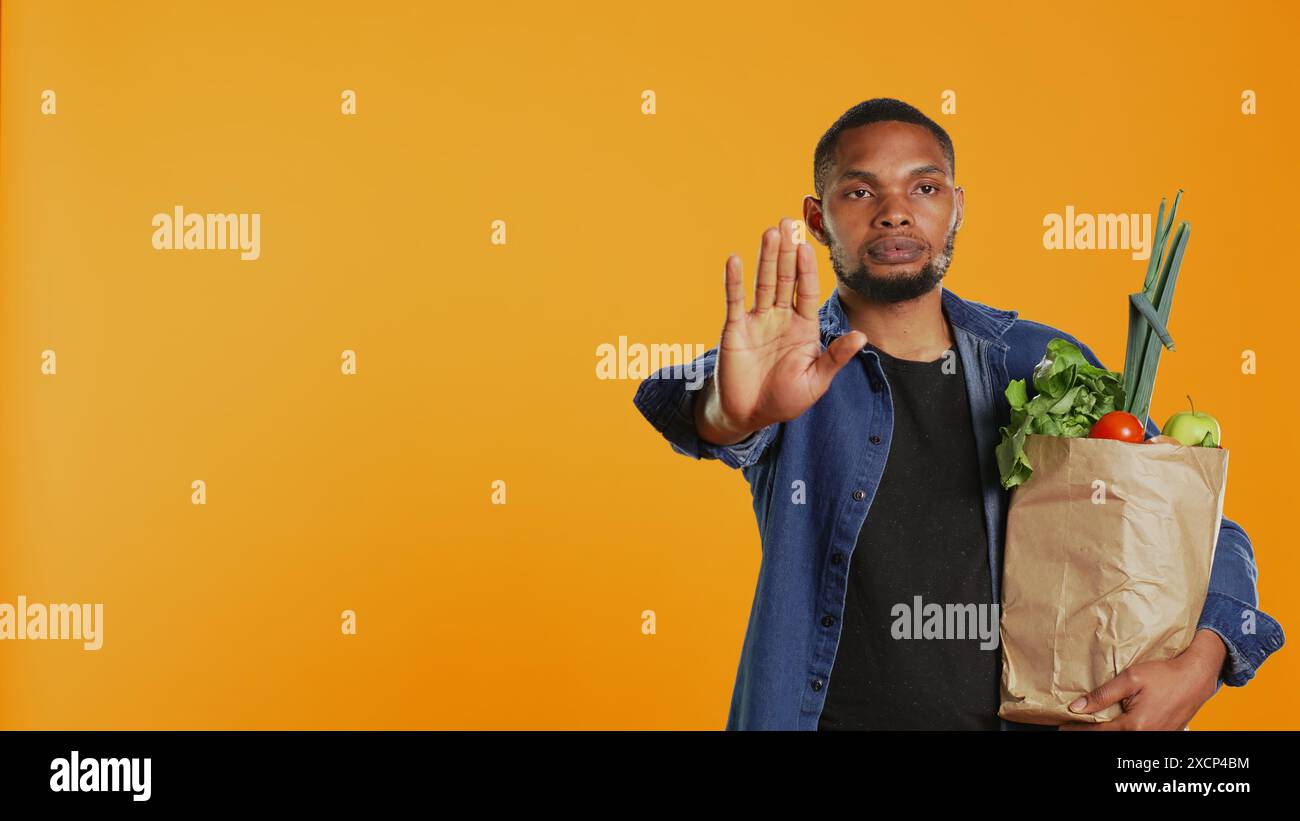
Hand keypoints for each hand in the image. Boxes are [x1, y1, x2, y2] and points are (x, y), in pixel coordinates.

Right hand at [698, 217, 866, 441]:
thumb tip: (861, 336)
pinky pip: (735, 300)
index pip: (806, 290)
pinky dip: (734, 281)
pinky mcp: (735, 329)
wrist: (749, 415)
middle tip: (788, 223)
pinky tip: (734, 260)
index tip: (806, 247)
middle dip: (787, 251)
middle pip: (784, 278)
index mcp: (803, 326)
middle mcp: (780, 317)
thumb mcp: (815, 381)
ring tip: (770, 232)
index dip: (806, 268)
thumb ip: (835, 357)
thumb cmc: (784, 400)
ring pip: (763, 282)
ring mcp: (757, 320)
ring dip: (766, 258)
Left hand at [1059, 629, 1227, 730]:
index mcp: (1135, 725)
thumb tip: (1078, 707)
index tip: (1063, 727)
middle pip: (1110, 739)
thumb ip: (1103, 695)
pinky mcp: (1163, 735)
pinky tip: (1113, 723)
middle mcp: (1146, 736)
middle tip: (1073, 726)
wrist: (1196, 677)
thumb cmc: (1164, 675)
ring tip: (1091, 723)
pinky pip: (1137, 736)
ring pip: (1123, 739)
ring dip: (1107, 732)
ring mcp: (1156, 737)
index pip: (1098, 733)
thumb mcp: (1130, 679)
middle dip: (1091, 732)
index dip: (1078, 730)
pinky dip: (1122, 731)